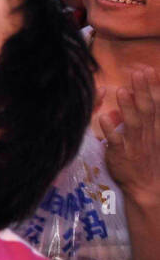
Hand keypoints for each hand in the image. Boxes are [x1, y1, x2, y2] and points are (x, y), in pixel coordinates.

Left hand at [99, 66, 159, 208]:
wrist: (147, 189)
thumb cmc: (145, 161)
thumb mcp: (146, 138)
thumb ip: (135, 120)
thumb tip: (120, 105)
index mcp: (153, 130)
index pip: (154, 105)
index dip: (151, 88)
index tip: (147, 70)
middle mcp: (146, 135)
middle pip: (146, 110)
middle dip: (143, 91)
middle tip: (138, 72)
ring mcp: (135, 146)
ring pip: (133, 124)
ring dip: (128, 107)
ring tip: (122, 90)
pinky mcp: (122, 157)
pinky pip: (115, 142)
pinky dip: (111, 130)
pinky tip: (104, 118)